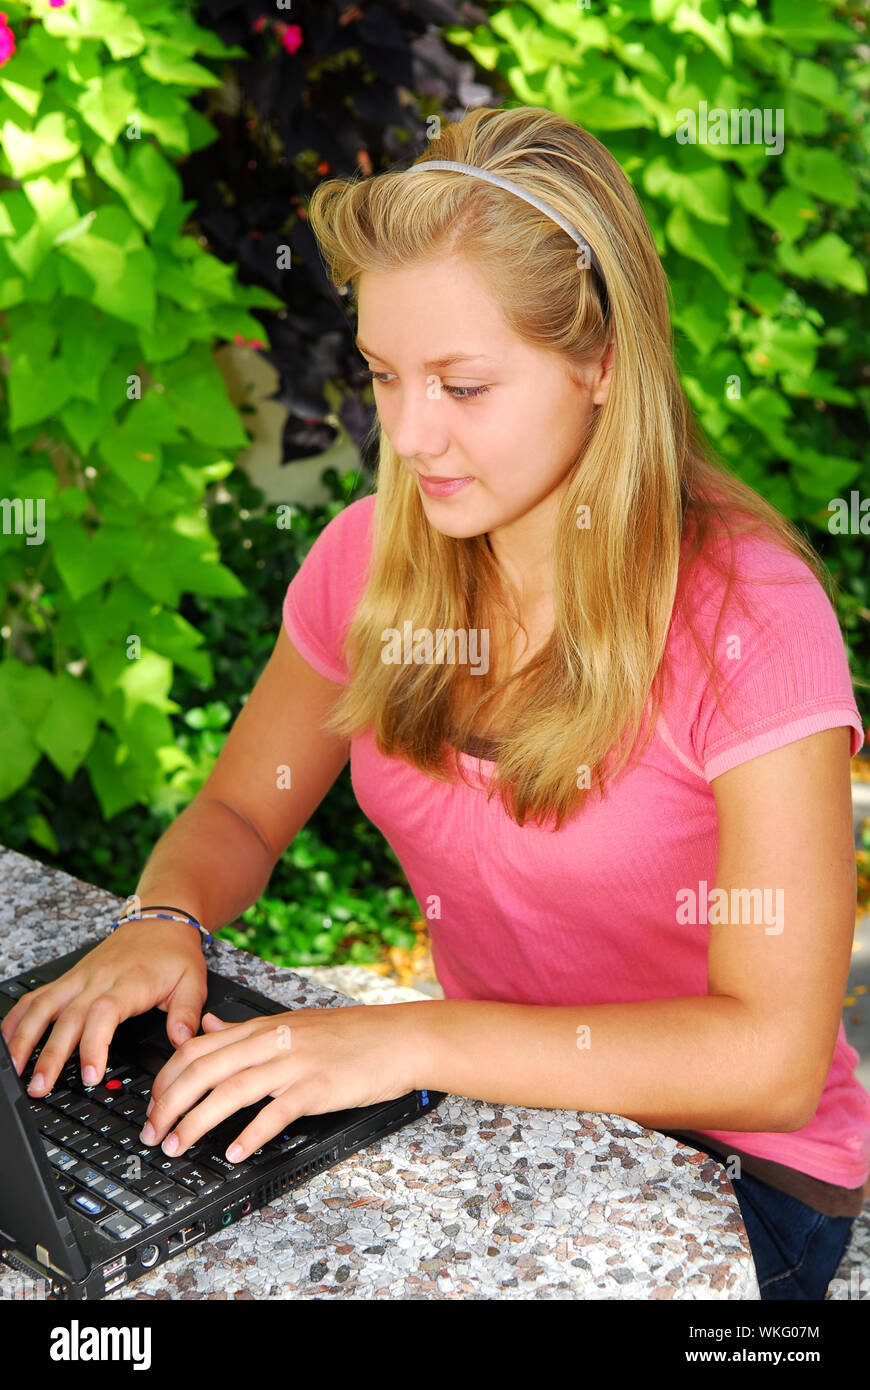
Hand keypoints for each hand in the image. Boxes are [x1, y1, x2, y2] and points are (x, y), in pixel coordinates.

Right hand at [0, 920, 207, 1094]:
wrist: (160, 920)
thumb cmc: (174, 954)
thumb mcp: (193, 981)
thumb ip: (187, 1014)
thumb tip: (181, 1042)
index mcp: (129, 983)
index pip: (103, 1014)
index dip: (93, 1044)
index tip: (90, 1074)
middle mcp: (98, 980)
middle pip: (67, 1017)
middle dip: (50, 1055)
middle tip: (40, 1087)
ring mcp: (79, 978)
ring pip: (43, 1006)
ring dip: (24, 1037)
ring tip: (13, 1069)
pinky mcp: (69, 978)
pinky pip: (37, 996)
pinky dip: (18, 1016)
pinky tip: (5, 1038)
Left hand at [139, 1001, 429, 1162]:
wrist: (398, 1037)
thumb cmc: (350, 1035)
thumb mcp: (292, 1022)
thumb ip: (245, 1030)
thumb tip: (208, 1027)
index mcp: (263, 1027)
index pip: (197, 1048)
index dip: (166, 1079)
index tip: (152, 1106)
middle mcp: (272, 1042)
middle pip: (204, 1070)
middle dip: (170, 1105)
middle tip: (153, 1134)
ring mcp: (294, 1063)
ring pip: (230, 1091)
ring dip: (197, 1123)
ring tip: (179, 1146)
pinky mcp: (317, 1087)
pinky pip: (276, 1112)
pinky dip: (251, 1134)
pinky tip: (235, 1153)